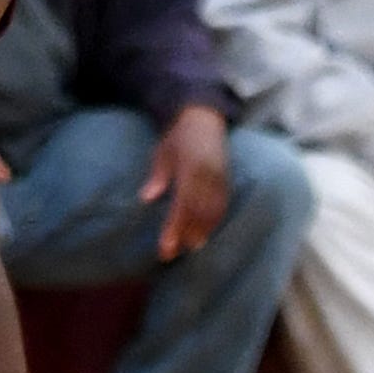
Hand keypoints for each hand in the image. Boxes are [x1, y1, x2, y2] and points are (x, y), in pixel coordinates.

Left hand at [139, 103, 229, 260]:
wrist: (204, 118)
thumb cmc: (178, 137)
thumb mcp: (163, 152)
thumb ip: (157, 176)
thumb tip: (146, 199)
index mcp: (191, 167)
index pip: (183, 204)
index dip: (174, 228)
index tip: (165, 247)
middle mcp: (208, 174)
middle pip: (198, 212)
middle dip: (185, 235)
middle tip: (172, 254)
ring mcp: (221, 178)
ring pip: (213, 212)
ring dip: (201, 231)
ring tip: (189, 248)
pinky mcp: (227, 180)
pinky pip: (222, 206)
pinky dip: (214, 222)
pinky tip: (205, 233)